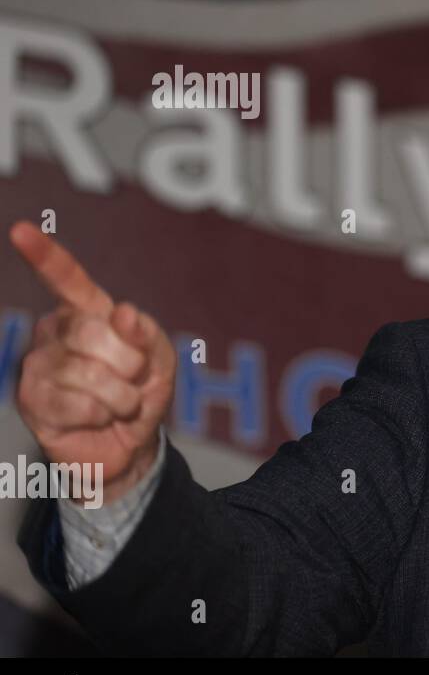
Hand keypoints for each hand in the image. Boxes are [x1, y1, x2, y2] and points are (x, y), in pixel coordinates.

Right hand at [9, 222, 176, 504]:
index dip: (45, 256)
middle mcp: (56, 333)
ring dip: (120, 395)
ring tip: (120, 403)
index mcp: (88, 313)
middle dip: (128, 362)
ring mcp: (39, 365)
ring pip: (86, 372)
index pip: (67, 280)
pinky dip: (102, 414)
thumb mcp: (160, 359)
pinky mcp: (32, 399)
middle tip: (134, 379)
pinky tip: (98, 417)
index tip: (21, 231)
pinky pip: (77, 403)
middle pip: (90, 332)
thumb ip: (146, 333)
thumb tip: (122, 313)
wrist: (131, 444)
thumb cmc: (143, 391)